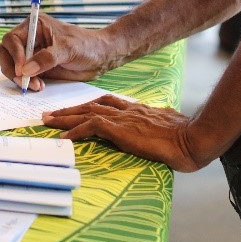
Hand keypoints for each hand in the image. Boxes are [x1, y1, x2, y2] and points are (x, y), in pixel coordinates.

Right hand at [0, 12, 129, 89]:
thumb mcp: (67, 49)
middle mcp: (30, 39)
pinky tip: (40, 86)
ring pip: (12, 66)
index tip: (22, 69)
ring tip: (36, 86)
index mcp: (34, 26)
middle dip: (12, 68)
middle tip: (23, 82)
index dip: (14, 54)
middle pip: (6, 52)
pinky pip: (23, 76)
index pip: (12, 39)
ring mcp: (32, 54)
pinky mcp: (37, 68)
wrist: (101, 57)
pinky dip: (27, 83)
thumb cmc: (86, 45)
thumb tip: (25, 70)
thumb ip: (46, 58)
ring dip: (20, 78)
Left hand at [44, 94, 205, 171]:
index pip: (107, 102)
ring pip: (86, 113)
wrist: (192, 138)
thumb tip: (159, 127)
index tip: (76, 109)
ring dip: (65, 117)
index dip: (89, 106)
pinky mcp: (121, 130)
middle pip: (91, 105)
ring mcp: (123, 119)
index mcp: (137, 109)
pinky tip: (63, 137)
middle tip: (51, 114)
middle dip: (70, 110)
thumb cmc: (186, 136)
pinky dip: (75, 131)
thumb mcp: (168, 126)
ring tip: (48, 121)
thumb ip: (158, 123)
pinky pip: (91, 128)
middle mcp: (127, 110)